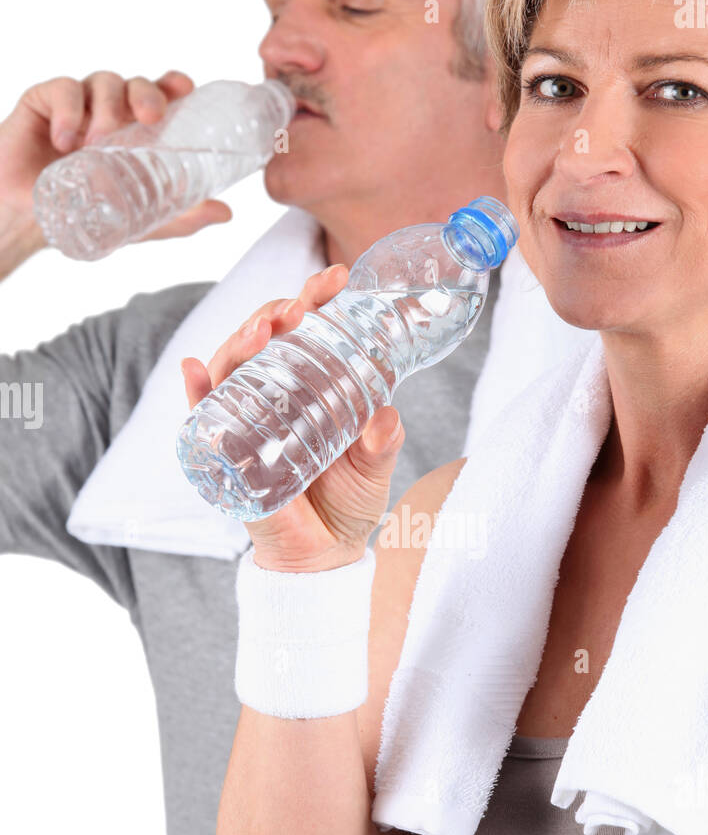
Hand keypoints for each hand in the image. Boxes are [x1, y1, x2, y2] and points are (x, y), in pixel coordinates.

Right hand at [0, 70, 231, 242]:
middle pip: (135, 84)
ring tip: (100, 143)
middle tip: (151, 117)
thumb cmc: (87, 211)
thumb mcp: (139, 220)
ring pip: (102, 83)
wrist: (31, 222)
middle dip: (146, 93)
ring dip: (108, 108)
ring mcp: (78, 104)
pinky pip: (61, 91)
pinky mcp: (43, 102)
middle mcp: (111, 110)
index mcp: (136, 128)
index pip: (160, 94)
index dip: (173, 85)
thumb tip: (226, 213)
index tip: (184, 89)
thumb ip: (180, 216)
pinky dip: (68, 112)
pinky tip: (66, 140)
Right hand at [180, 263, 405, 570]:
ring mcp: (244, 420)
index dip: (313, 298)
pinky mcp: (224, 453)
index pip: (304, 330)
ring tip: (263, 329)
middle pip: (262, 339)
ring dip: (241, 342)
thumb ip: (382, 442)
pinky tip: (193, 370)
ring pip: (231, 368)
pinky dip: (195, 393)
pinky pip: (201, 418)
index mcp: (308, 386)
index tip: (334, 278)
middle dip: (275, 312)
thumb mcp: (374, 466)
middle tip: (298, 306)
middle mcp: (272, 395)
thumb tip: (386, 416)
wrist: (325, 556)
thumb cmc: (348, 503)